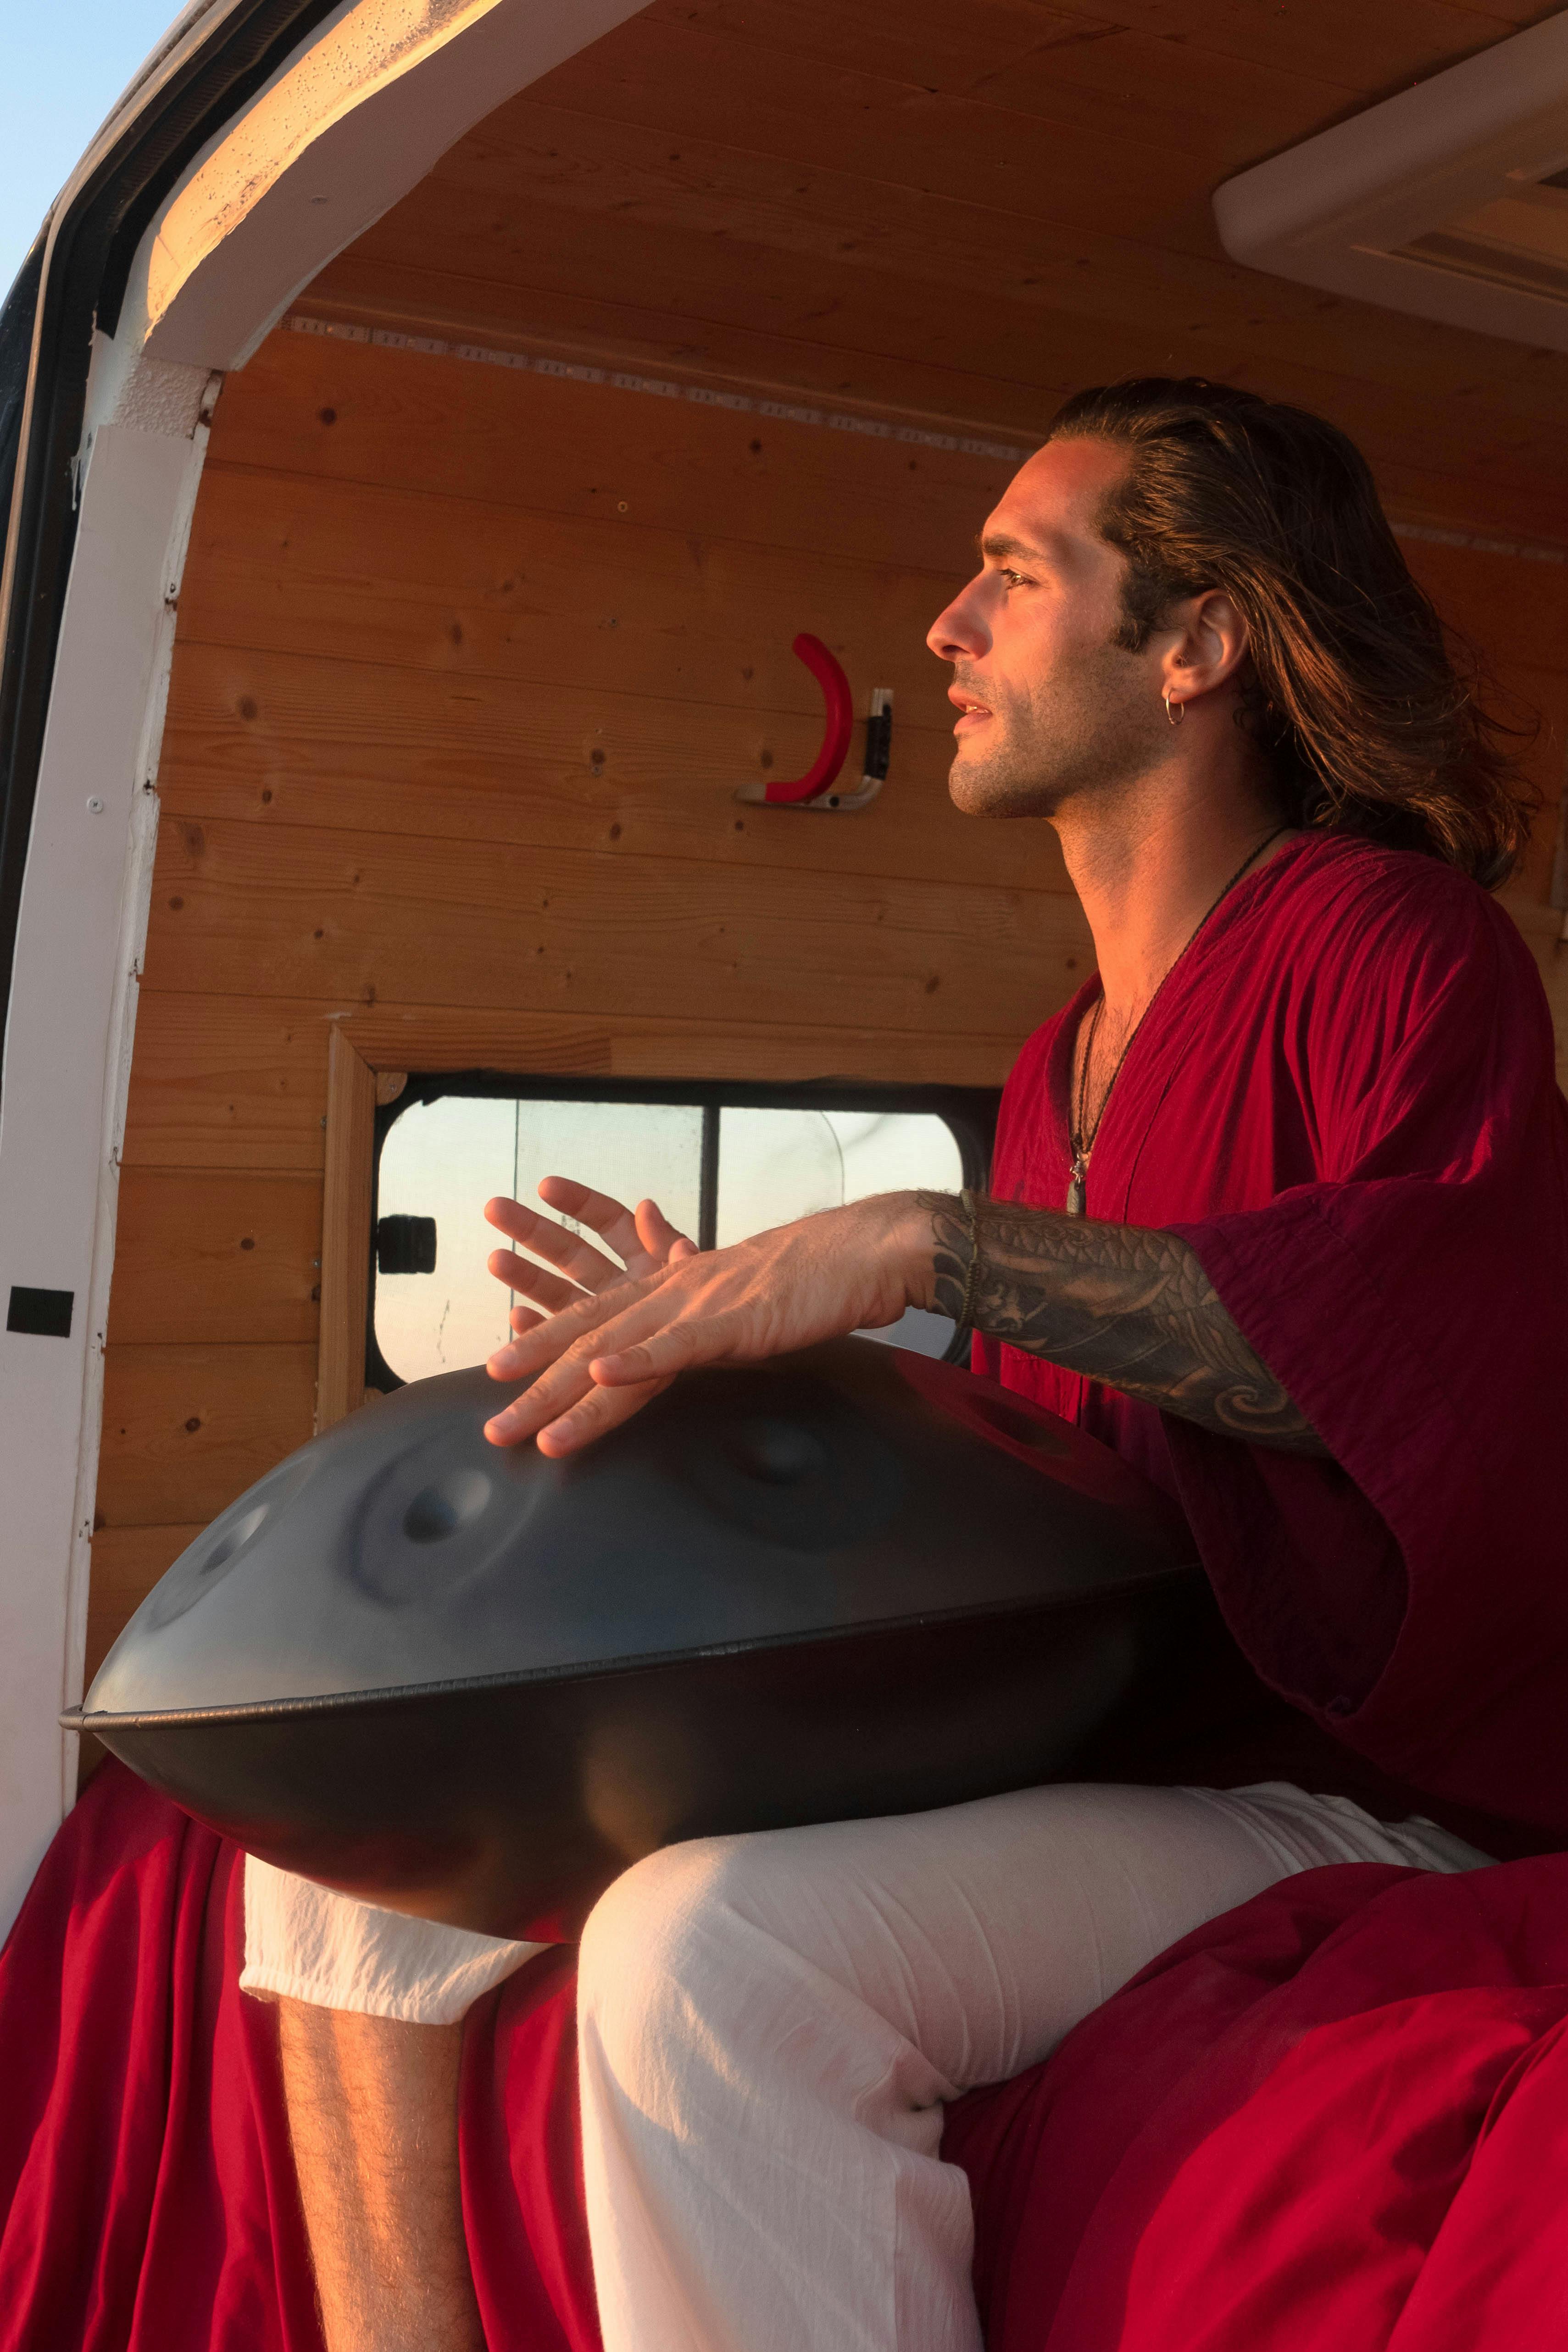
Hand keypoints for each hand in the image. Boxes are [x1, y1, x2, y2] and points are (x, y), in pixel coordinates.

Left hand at [481, 1190, 939, 1455]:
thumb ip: (701, 1322)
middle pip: (586, 1340)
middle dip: (534, 1383)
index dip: (544, 1349)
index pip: (593, 1322)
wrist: (855, 1253)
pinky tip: (601, 1375)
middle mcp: (669, 1295)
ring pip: (617, 1347)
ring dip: (564, 1385)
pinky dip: (637, 1360)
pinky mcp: (731, 1322)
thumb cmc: (803, 1282)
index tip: (500, 1378)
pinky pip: (675, 1344)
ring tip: (521, 1414)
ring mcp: (695, 1307)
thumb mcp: (737, 1305)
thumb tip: (680, 1345)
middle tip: (490, 1425)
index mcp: (669, 1293)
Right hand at [484, 1176, 697, 1342]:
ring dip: (526, 1277)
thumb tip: (647, 1206)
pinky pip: (564, 1341)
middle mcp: (620, 1286)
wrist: (725, 1368)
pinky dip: (542, 1330)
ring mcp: (605, 1321)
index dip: (578, 1202)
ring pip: (559, 1294)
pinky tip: (518, 1318)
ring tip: (496, 1259)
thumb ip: (670, 1247)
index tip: (545, 1186)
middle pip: (571, 1252)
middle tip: (495, 1207)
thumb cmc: (718, 1321)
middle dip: (532, 1230)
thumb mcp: (699, 1280)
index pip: (608, 1222)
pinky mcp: (595, 1355)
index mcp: (646, 1261)